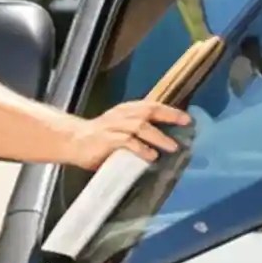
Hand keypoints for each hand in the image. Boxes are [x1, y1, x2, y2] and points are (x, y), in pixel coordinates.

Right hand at [63, 100, 192, 170]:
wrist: (73, 141)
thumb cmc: (100, 138)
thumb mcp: (121, 129)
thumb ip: (139, 132)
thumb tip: (165, 140)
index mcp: (126, 110)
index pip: (151, 106)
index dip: (170, 111)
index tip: (188, 118)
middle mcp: (121, 115)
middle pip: (148, 111)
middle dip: (168, 116)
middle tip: (185, 124)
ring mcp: (114, 126)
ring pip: (139, 126)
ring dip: (157, 136)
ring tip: (172, 147)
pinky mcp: (107, 140)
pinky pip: (126, 142)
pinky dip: (140, 148)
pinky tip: (151, 156)